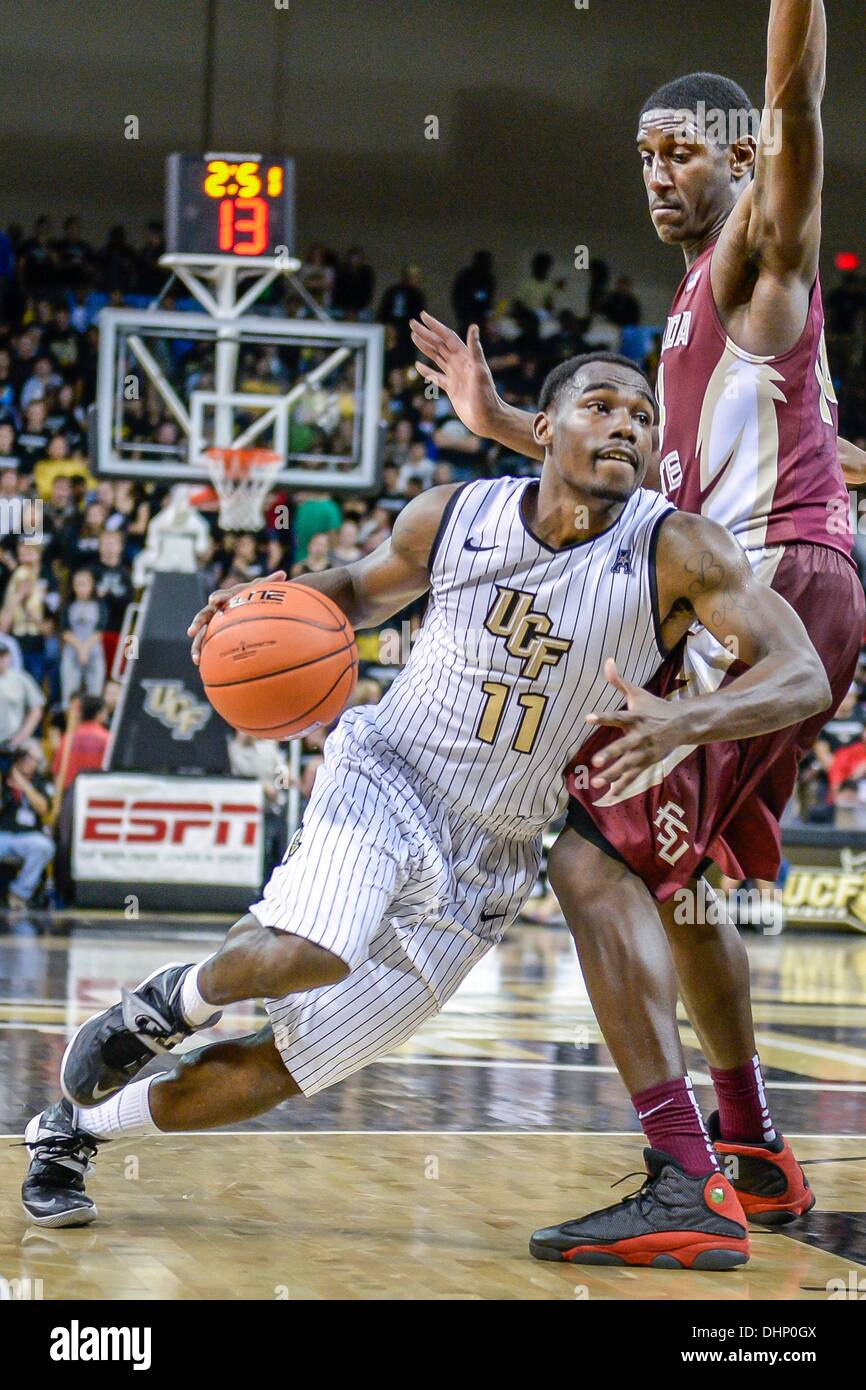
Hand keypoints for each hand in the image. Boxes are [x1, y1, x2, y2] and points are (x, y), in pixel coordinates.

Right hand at [187, 570, 286, 665]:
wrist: (244, 604)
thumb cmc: (253, 597)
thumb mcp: (260, 589)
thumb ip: (269, 582)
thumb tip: (284, 573)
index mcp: (225, 597)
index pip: (219, 596)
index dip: (217, 598)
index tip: (214, 601)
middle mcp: (215, 611)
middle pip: (204, 616)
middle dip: (198, 623)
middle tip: (191, 632)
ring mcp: (212, 623)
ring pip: (201, 634)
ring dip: (197, 645)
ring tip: (196, 659)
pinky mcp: (212, 634)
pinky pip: (205, 644)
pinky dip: (201, 653)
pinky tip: (200, 665)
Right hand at [409, 313, 499, 437]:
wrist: (487, 418)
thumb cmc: (486, 396)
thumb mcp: (480, 371)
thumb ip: (475, 349)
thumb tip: (473, 327)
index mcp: (465, 357)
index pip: (447, 337)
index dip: (435, 326)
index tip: (422, 316)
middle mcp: (459, 364)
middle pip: (439, 344)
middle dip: (426, 333)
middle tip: (412, 323)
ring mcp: (455, 376)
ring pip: (436, 357)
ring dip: (425, 347)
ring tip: (413, 337)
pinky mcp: (452, 389)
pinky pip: (436, 376)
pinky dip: (426, 371)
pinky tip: (417, 365)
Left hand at [585, 658, 686, 795]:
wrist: (682, 723)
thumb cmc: (654, 707)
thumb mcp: (637, 693)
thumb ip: (618, 681)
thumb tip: (607, 660)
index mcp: (635, 717)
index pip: (617, 716)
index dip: (603, 717)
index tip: (588, 718)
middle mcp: (640, 735)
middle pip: (623, 745)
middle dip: (610, 754)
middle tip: (595, 761)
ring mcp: (645, 751)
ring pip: (628, 764)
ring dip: (613, 774)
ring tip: (596, 782)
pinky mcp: (648, 762)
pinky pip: (634, 775)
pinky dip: (623, 784)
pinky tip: (610, 794)